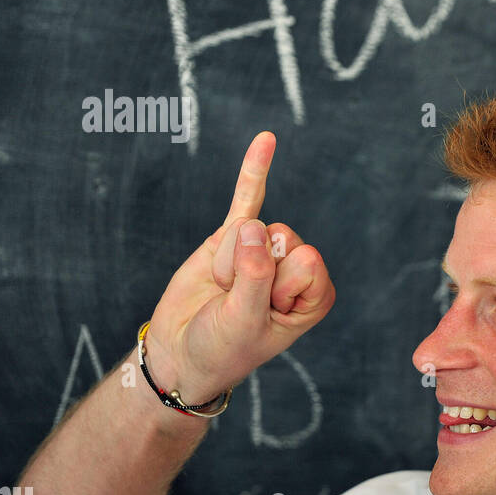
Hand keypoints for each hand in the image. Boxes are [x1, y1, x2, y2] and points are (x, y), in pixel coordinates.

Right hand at [144, 131, 335, 401]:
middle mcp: (295, 267)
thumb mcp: (243, 322)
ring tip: (222, 292)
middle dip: (248, 271)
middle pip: (283, 238)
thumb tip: (255, 228)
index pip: (307, 261)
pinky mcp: (234, 237)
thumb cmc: (221, 349)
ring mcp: (264, 248)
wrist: (180, 353)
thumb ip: (254, 277)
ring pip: (252, 227)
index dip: (275, 286)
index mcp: (315, 293)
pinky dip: (255, 169)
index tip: (260, 315)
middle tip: (235, 303)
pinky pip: (247, 196)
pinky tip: (266, 141)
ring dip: (228, 263)